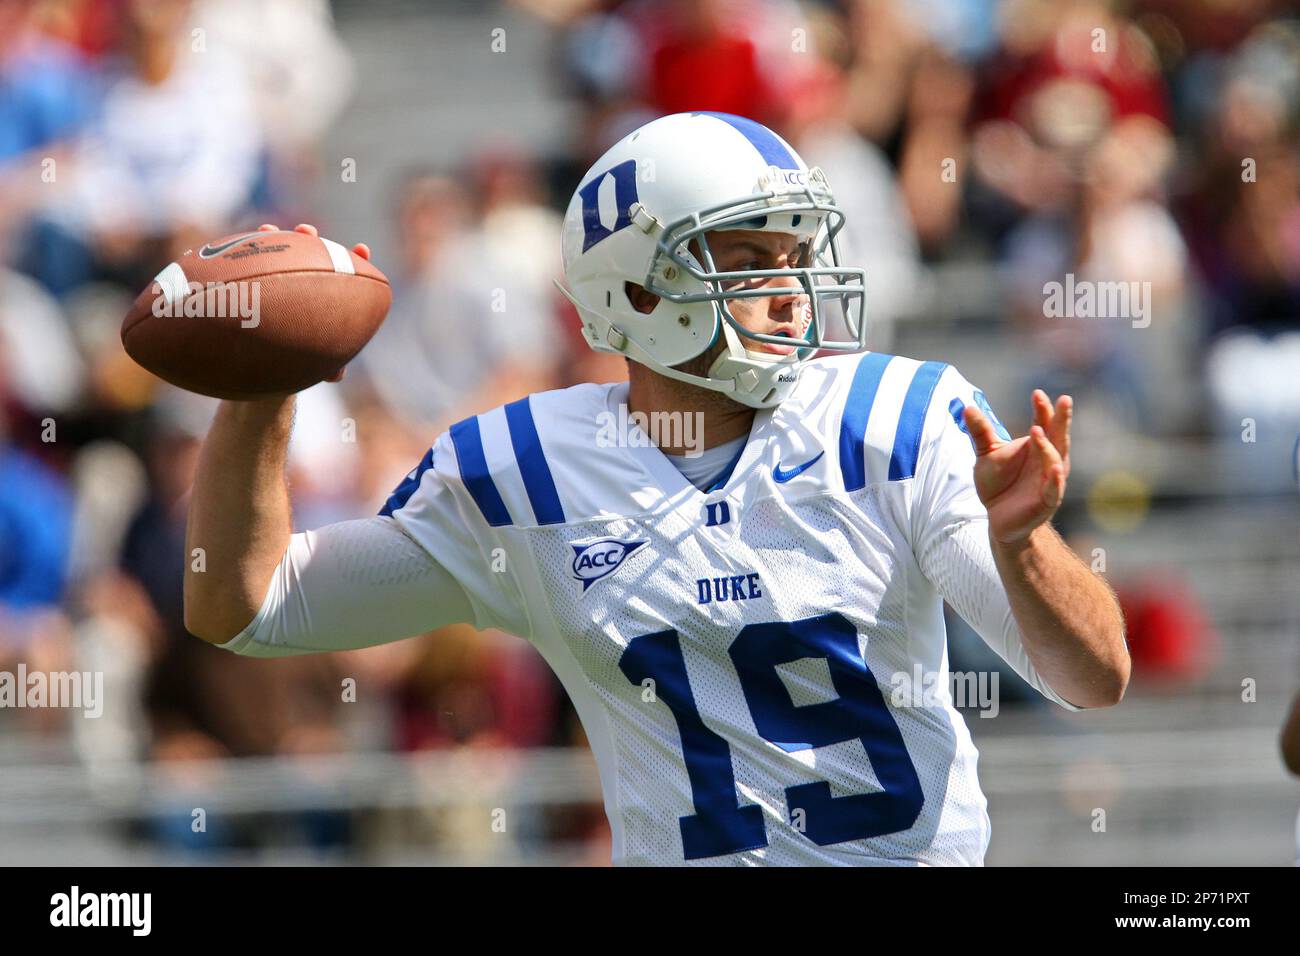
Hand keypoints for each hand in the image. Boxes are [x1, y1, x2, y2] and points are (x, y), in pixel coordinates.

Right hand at [258, 223, 370, 381]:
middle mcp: (305, 284)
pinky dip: (243, 255)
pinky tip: (229, 251)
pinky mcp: (253, 283)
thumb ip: (329, 367)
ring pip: (279, 254)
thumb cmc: (298, 361)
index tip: (362, 249)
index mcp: (328, 298)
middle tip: (307, 230)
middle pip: (312, 255)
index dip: (357, 261)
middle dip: (312, 240)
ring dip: (275, 238)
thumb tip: (337, 376)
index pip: (348, 274)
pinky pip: (249, 265)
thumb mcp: (314, 365)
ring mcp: (279, 280)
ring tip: (267, 229)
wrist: (267, 364)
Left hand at [962, 389, 1071, 546]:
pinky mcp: (1047, 501)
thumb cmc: (998, 484)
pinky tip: (1055, 468)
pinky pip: (1054, 489)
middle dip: (1061, 419)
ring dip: (1049, 446)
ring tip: (1039, 431)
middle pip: (1058, 436)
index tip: (1037, 393)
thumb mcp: (987, 455)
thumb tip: (967, 407)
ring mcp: (1050, 480)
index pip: (1044, 423)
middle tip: (1064, 400)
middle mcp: (1048, 460)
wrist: (999, 519)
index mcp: (1037, 446)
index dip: (1042, 408)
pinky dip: (1055, 479)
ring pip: (1056, 460)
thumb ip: (980, 432)